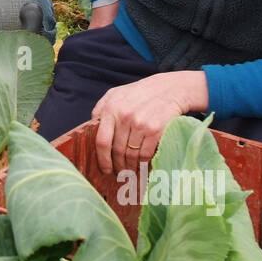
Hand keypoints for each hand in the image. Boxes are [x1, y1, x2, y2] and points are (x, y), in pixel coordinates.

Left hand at [90, 71, 208, 176]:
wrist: (170, 89)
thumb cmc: (140, 93)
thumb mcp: (116, 94)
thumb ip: (101, 109)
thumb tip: (91, 129)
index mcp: (111, 108)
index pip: (101, 140)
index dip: (102, 159)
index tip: (104, 168)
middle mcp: (124, 116)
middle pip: (116, 151)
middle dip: (117, 165)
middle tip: (119, 172)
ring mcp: (140, 124)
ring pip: (130, 155)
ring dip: (130, 166)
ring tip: (129, 170)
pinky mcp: (155, 130)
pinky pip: (145, 154)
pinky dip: (142, 164)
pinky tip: (141, 165)